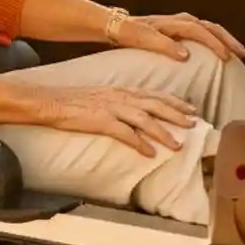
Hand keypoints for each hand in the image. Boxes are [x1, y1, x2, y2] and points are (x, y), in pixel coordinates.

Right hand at [35, 85, 197, 156]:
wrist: (49, 101)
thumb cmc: (72, 102)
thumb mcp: (101, 98)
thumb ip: (119, 104)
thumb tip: (134, 116)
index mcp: (121, 91)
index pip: (154, 94)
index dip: (175, 102)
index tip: (191, 109)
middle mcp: (120, 97)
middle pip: (155, 105)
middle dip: (177, 114)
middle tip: (194, 124)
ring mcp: (111, 108)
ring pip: (145, 119)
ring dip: (163, 132)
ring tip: (177, 144)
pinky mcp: (100, 121)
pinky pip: (124, 133)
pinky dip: (139, 143)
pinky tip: (149, 153)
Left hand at [115, 13, 244, 61]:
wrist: (113, 26)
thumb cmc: (124, 33)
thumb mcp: (140, 39)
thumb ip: (161, 45)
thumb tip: (186, 55)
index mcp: (170, 23)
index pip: (199, 30)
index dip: (213, 44)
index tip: (225, 57)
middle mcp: (177, 21)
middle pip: (209, 27)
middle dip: (227, 39)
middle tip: (242, 54)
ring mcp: (176, 24)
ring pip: (206, 28)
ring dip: (222, 39)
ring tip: (236, 52)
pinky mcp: (174, 30)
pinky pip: (199, 33)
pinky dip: (212, 40)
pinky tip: (216, 51)